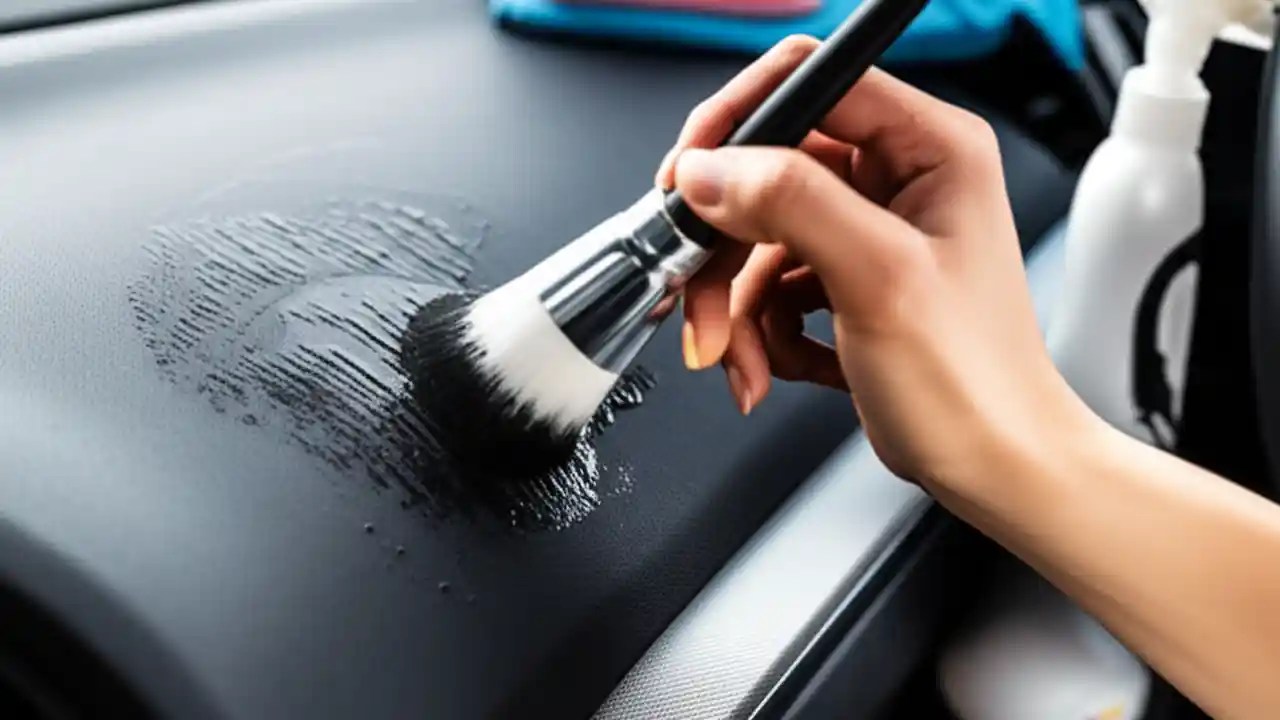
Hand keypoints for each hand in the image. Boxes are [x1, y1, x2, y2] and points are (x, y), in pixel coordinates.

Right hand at [658, 36, 1094, 487]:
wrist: (994, 467)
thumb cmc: (977, 384)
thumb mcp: (880, 279)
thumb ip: (793, 203)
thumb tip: (712, 168)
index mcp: (929, 148)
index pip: (808, 84)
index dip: (736, 124)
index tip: (689, 180)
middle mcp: (897, 178)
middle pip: (765, 171)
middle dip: (723, 246)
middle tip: (697, 296)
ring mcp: (867, 230)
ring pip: (755, 234)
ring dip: (734, 305)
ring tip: (744, 360)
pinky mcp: (844, 277)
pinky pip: (766, 282)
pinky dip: (756, 330)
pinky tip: (775, 367)